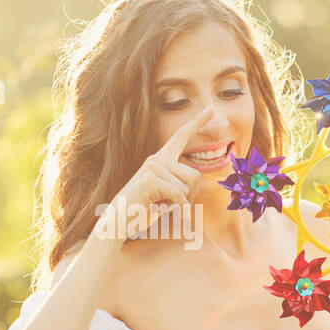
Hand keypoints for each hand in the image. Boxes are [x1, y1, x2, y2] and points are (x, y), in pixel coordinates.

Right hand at [97, 107, 210, 240]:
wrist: (119, 221)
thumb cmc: (143, 210)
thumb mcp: (167, 196)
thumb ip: (182, 186)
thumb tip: (196, 180)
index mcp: (161, 159)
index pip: (181, 136)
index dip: (197, 122)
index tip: (211, 109)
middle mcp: (157, 159)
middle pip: (195, 175)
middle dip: (190, 196)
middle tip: (169, 205)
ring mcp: (153, 166)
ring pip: (188, 187)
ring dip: (179, 203)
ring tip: (159, 205)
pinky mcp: (150, 178)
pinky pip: (179, 195)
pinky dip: (175, 208)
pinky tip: (158, 209)